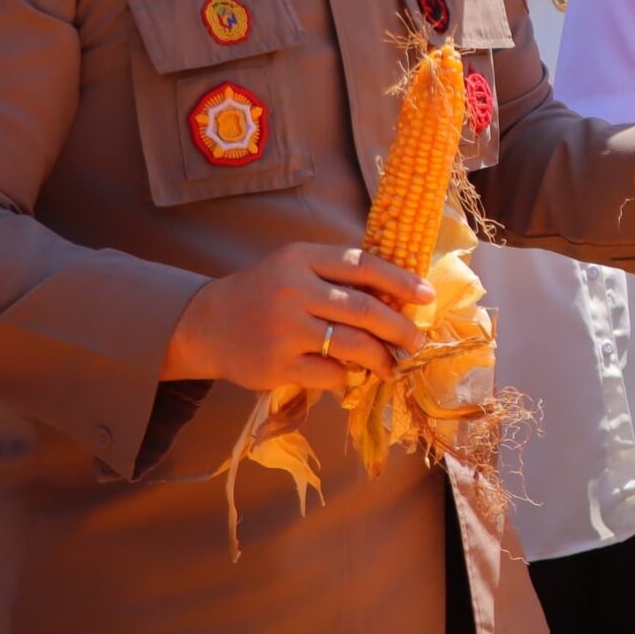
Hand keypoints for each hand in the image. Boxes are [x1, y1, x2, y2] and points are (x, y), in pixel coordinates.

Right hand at [163, 243, 431, 391]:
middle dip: (399, 327)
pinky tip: (347, 373)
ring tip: (394, 363)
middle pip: (363, 308)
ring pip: (352, 344)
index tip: (427, 295)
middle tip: (419, 339)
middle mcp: (292, 291)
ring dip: (382, 356)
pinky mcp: (277, 365)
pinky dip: (346, 374)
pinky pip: (330, 373)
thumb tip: (400, 294)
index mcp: (301, 259)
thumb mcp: (296, 267)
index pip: (362, 265)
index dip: (400, 280)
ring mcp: (284, 330)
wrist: (207, 324)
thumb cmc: (266, 292)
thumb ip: (339, 275)